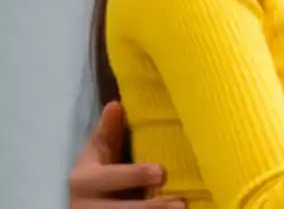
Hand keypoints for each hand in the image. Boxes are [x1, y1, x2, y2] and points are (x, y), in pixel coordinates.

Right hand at [68, 101, 182, 207]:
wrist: (82, 203)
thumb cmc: (97, 172)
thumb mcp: (98, 153)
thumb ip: (108, 133)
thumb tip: (115, 105)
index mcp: (84, 179)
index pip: (109, 178)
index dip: (134, 176)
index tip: (161, 172)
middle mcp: (85, 204)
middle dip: (149, 207)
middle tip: (180, 203)